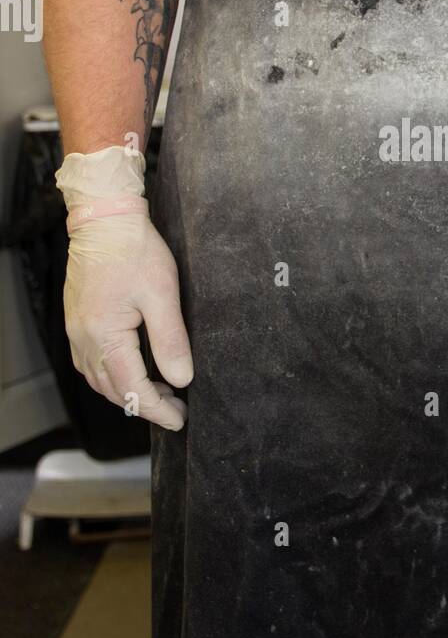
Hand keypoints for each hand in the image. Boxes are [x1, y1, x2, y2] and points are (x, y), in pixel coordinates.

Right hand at [56, 147, 191, 430]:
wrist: (104, 218)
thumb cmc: (134, 250)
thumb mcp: (162, 295)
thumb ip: (170, 340)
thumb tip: (181, 378)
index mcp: (104, 335)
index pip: (132, 388)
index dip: (157, 408)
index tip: (179, 419)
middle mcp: (83, 338)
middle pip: (111, 389)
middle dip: (143, 404)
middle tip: (175, 408)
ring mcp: (76, 330)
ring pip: (99, 378)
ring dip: (126, 391)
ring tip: (160, 392)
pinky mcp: (77, 320)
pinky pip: (91, 361)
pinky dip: (112, 374)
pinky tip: (133, 368)